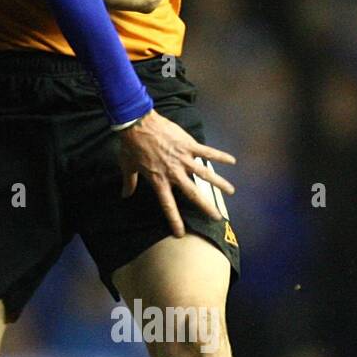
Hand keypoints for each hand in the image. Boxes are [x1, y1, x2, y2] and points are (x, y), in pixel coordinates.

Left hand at [116, 110, 235, 237]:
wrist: (137, 122)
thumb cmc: (131, 145)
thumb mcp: (127, 166)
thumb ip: (129, 182)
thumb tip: (124, 195)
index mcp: (159, 180)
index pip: (168, 205)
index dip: (174, 219)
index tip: (181, 233)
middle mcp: (174, 173)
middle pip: (193, 193)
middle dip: (206, 206)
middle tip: (218, 217)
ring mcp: (183, 159)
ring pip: (205, 174)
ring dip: (219, 183)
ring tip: (231, 191)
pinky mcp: (189, 145)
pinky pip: (207, 152)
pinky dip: (220, 156)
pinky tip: (232, 161)